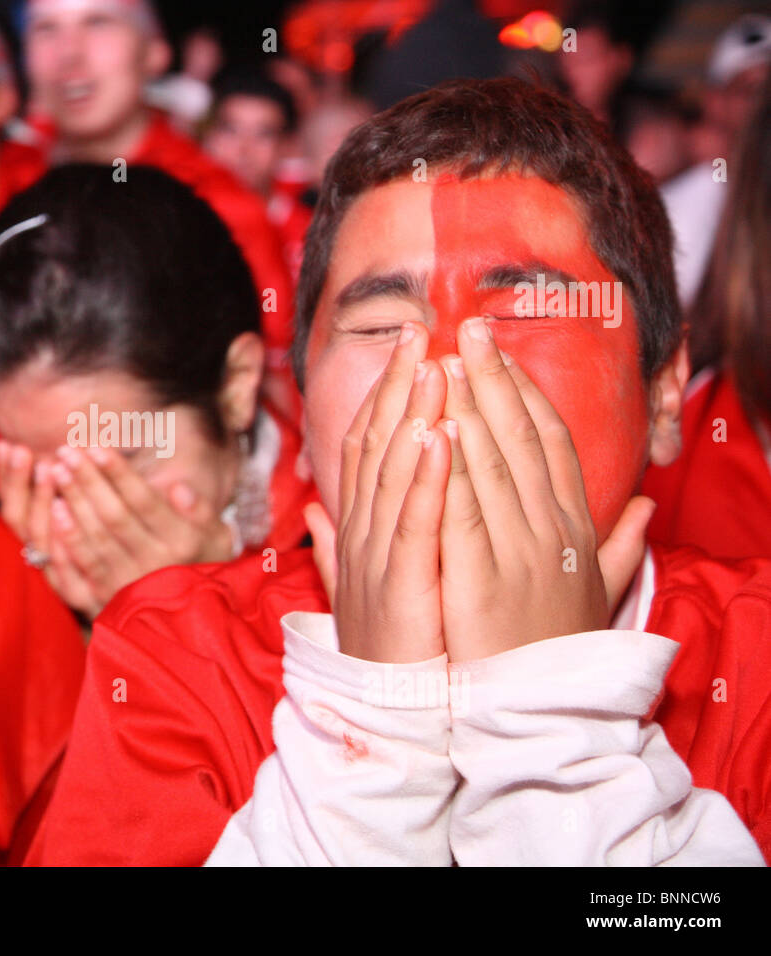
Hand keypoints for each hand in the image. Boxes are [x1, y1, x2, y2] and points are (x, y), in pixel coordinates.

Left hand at [44, 444, 234, 616]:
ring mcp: (130, 584)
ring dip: (74, 502)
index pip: (144, 501)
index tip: (95, 446)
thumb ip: (201, 510)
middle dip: (89, 480)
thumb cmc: (204, 563)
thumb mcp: (218, 536)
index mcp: (183, 542)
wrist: (191, 620)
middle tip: (67, 451)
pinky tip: (54, 512)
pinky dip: (68, 539)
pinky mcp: (109, 601)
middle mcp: (155, 563)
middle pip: (114, 515)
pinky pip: (83, 567)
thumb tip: (177, 487)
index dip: (118, 473)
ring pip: (95, 538)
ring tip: (56, 472)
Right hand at [333, 322, 449, 662]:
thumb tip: (313, 509)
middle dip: (397, 387)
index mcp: (360, 532)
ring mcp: (376, 558)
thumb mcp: (363, 589)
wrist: (383, 717)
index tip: (413, 352)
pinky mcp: (399, 586)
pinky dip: (426, 478)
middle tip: (419, 330)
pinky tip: (440, 437)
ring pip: (391, 474)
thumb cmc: (387, 654)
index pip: (369, 450)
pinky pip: (414, 524)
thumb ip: (336, 546)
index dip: (387, 397)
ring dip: (411, 415)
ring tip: (431, 365)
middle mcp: (361, 535)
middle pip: (375, 447)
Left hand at [437, 317, 652, 660]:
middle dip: (493, 379)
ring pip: (493, 465)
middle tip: (466, 328)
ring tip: (445, 359)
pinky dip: (448, 469)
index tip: (497, 353)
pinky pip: (462, 514)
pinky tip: (432, 430)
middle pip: (521, 440)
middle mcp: (551, 533)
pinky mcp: (481, 581)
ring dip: (467, 406)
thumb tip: (643, 507)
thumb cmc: (556, 651)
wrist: (541, 715)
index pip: (550, 444)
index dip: (524, 392)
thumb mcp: (593, 595)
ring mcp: (519, 555)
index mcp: (573, 529)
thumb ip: (618, 547)